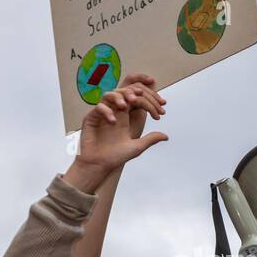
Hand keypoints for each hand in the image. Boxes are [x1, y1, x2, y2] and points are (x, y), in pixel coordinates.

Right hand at [71, 74, 167, 191]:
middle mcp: (115, 111)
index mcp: (126, 116)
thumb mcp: (137, 147)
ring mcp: (103, 113)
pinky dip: (106, 111)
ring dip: (120, 97)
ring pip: (111, 94)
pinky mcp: (91, 118)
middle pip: (126, 91)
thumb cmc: (115, 157)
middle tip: (143, 100)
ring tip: (126, 106)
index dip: (151, 102)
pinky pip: (99, 107)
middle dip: (137, 93)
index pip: (139, 99)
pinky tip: (113, 122)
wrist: (98, 165)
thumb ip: (150, 139)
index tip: (161, 112)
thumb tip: (166, 136)